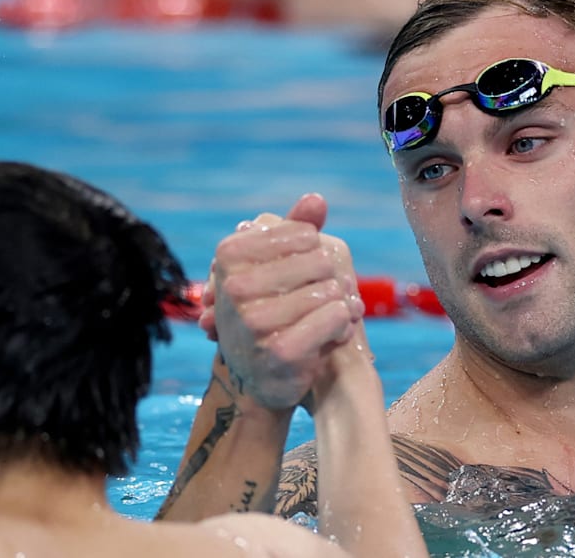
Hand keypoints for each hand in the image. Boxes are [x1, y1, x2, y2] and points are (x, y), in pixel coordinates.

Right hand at [210, 193, 364, 408]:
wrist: (263, 377)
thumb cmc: (271, 311)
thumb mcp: (275, 266)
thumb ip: (296, 229)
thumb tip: (317, 199)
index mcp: (229, 255)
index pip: (304, 234)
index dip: (316, 253)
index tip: (305, 275)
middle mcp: (235, 286)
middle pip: (321, 260)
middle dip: (330, 280)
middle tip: (322, 299)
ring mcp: (254, 319)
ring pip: (332, 289)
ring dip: (340, 304)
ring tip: (330, 317)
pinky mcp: (280, 349)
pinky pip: (337, 317)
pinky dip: (344, 325)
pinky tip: (335, 334)